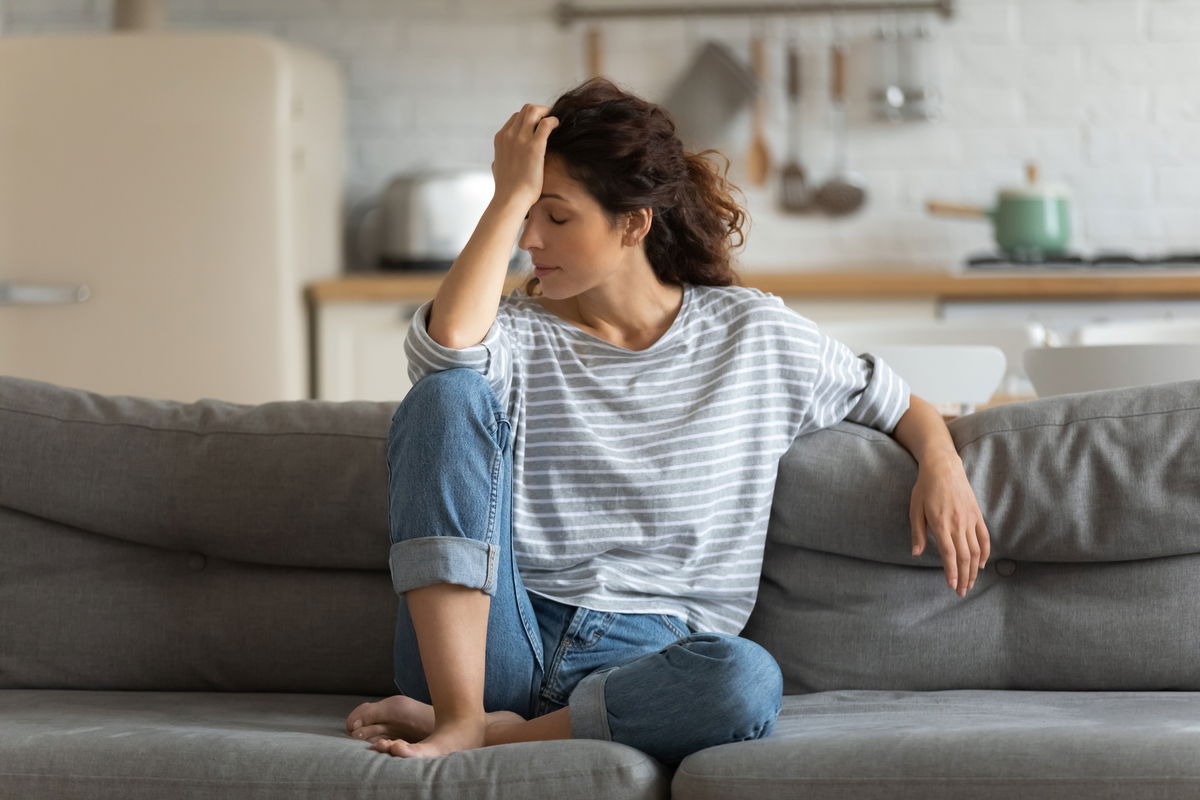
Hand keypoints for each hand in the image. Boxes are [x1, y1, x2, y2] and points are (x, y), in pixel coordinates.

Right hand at [491, 104, 558, 209]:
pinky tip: (558, 125)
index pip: (516, 117)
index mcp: (500, 138)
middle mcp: (509, 134)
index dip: (529, 118)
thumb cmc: (506, 188)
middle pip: (525, 109)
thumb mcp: (497, 167)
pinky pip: (546, 123)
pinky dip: (553, 121)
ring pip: (534, 110)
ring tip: (554, 120)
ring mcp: (521, 138)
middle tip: (549, 118)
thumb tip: (500, 159)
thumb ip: (500, 158)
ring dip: (546, 112)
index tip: (538, 123)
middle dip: (539, 111)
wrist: (511, 198)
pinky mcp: (534, 146)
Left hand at [910, 453, 990, 597]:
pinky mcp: (977, 515)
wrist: (944, 467)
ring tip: (971, 583)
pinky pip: (984, 537)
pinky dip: (985, 553)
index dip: (952, 572)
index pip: (949, 554)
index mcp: (941, 524)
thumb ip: (917, 532)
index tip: (952, 586)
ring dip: (974, 569)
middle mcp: (958, 524)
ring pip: (976, 550)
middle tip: (962, 592)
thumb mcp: (915, 509)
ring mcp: (970, 520)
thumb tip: (917, 553)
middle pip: (964, 556)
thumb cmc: (925, 488)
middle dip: (964, 577)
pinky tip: (981, 565)